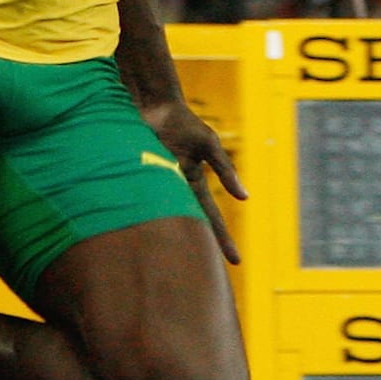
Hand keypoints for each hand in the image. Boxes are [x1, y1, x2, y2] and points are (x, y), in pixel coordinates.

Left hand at [142, 97, 245, 264]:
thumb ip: (225, 170)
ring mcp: (153, 186)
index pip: (209, 216)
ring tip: (169, 268)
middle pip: (184, 224)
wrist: (151, 104)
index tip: (235, 261)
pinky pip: (139, 202)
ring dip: (165, 240)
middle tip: (203, 276)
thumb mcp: (208, 145)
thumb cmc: (181, 123)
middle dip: (195, 248)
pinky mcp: (135, 179)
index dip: (222, 239)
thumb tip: (245, 198)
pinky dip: (138, 219)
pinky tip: (136, 240)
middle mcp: (172, 189)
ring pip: (160, 218)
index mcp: (191, 182)